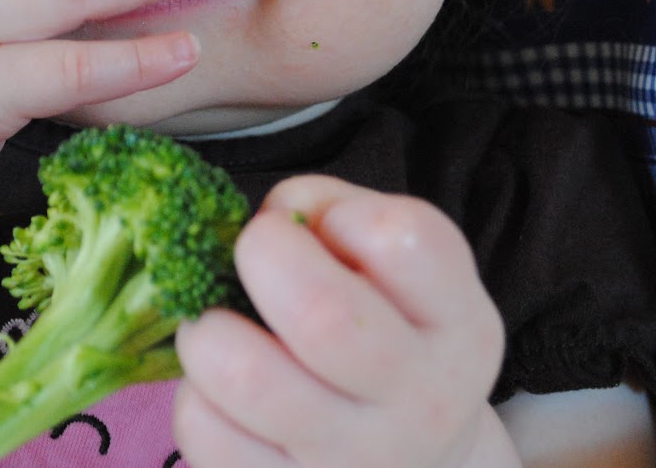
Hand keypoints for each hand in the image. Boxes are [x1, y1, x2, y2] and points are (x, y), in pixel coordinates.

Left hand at [174, 176, 511, 467]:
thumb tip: (265, 224)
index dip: (343, 214)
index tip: (327, 231)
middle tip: (254, 254)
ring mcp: (355, 462)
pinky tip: (224, 390)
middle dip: (260, 255)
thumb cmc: (388, 332)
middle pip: (320, 315)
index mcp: (460, 326)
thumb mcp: (397, 267)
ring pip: (243, 375)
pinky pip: (205, 429)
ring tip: (224, 325)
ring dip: (209, 328)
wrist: (416, 462)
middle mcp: (422, 402)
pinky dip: (196, 393)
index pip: (402, 240)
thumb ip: (334, 213)